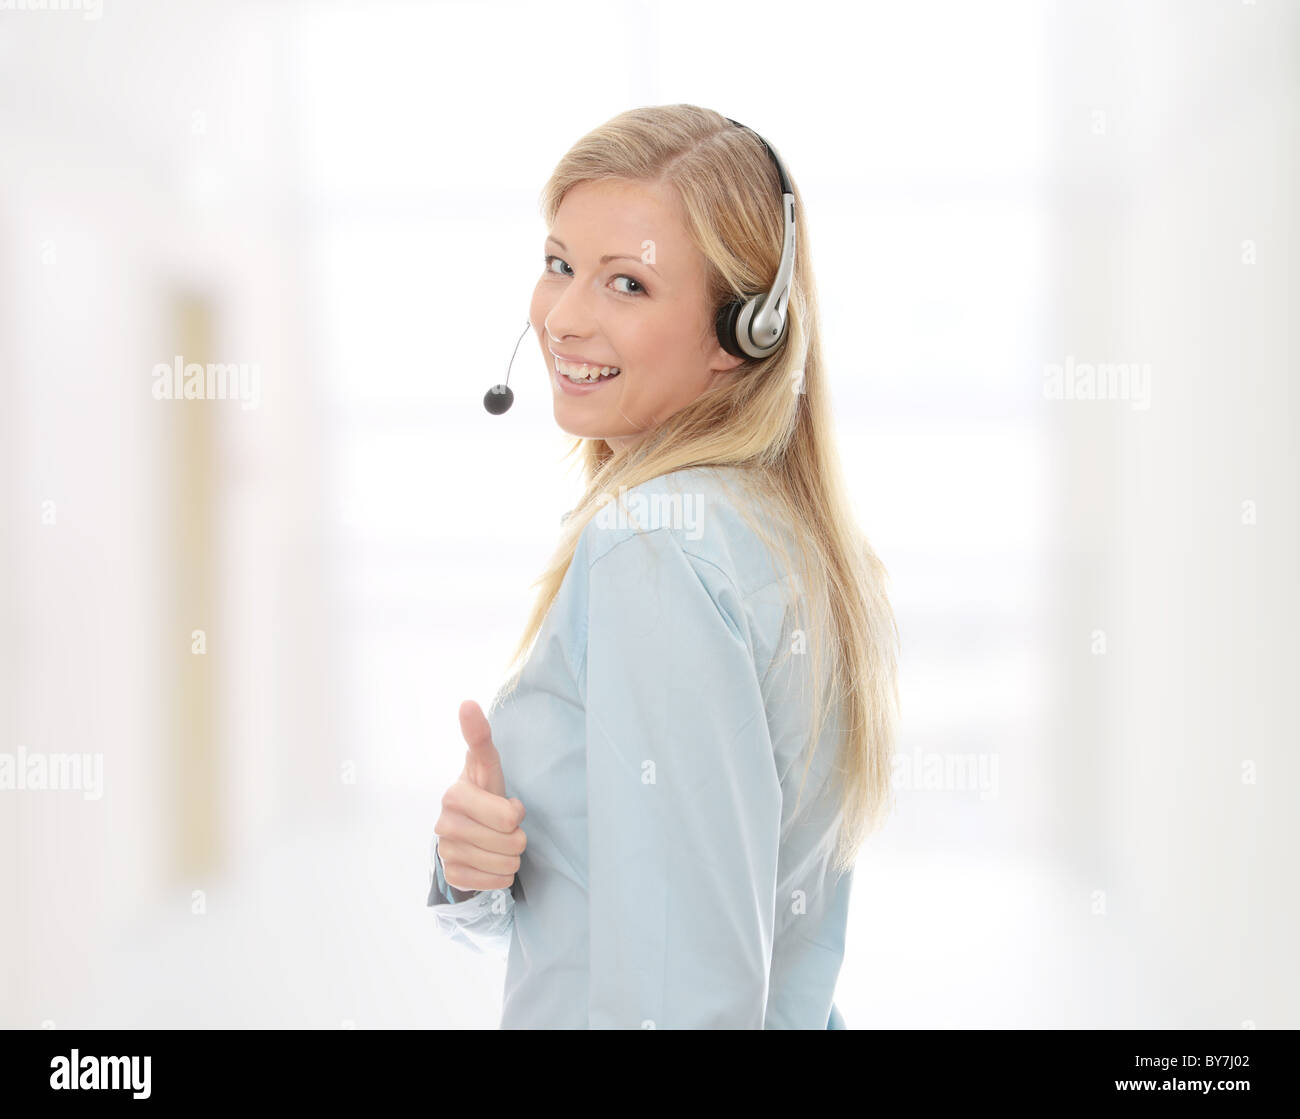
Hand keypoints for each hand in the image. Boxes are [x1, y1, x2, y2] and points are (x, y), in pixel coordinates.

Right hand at [434, 699, 526, 893]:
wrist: (464, 834)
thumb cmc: (483, 795)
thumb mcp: (486, 767)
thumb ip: (479, 738)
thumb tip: (467, 702)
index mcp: (456, 793)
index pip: (507, 813)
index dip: (514, 811)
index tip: (508, 809)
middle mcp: (445, 821)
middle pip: (512, 838)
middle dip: (517, 835)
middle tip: (506, 827)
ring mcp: (445, 850)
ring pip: (506, 862)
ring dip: (511, 856)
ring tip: (499, 843)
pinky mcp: (451, 875)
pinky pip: (497, 881)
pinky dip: (502, 875)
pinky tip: (491, 861)